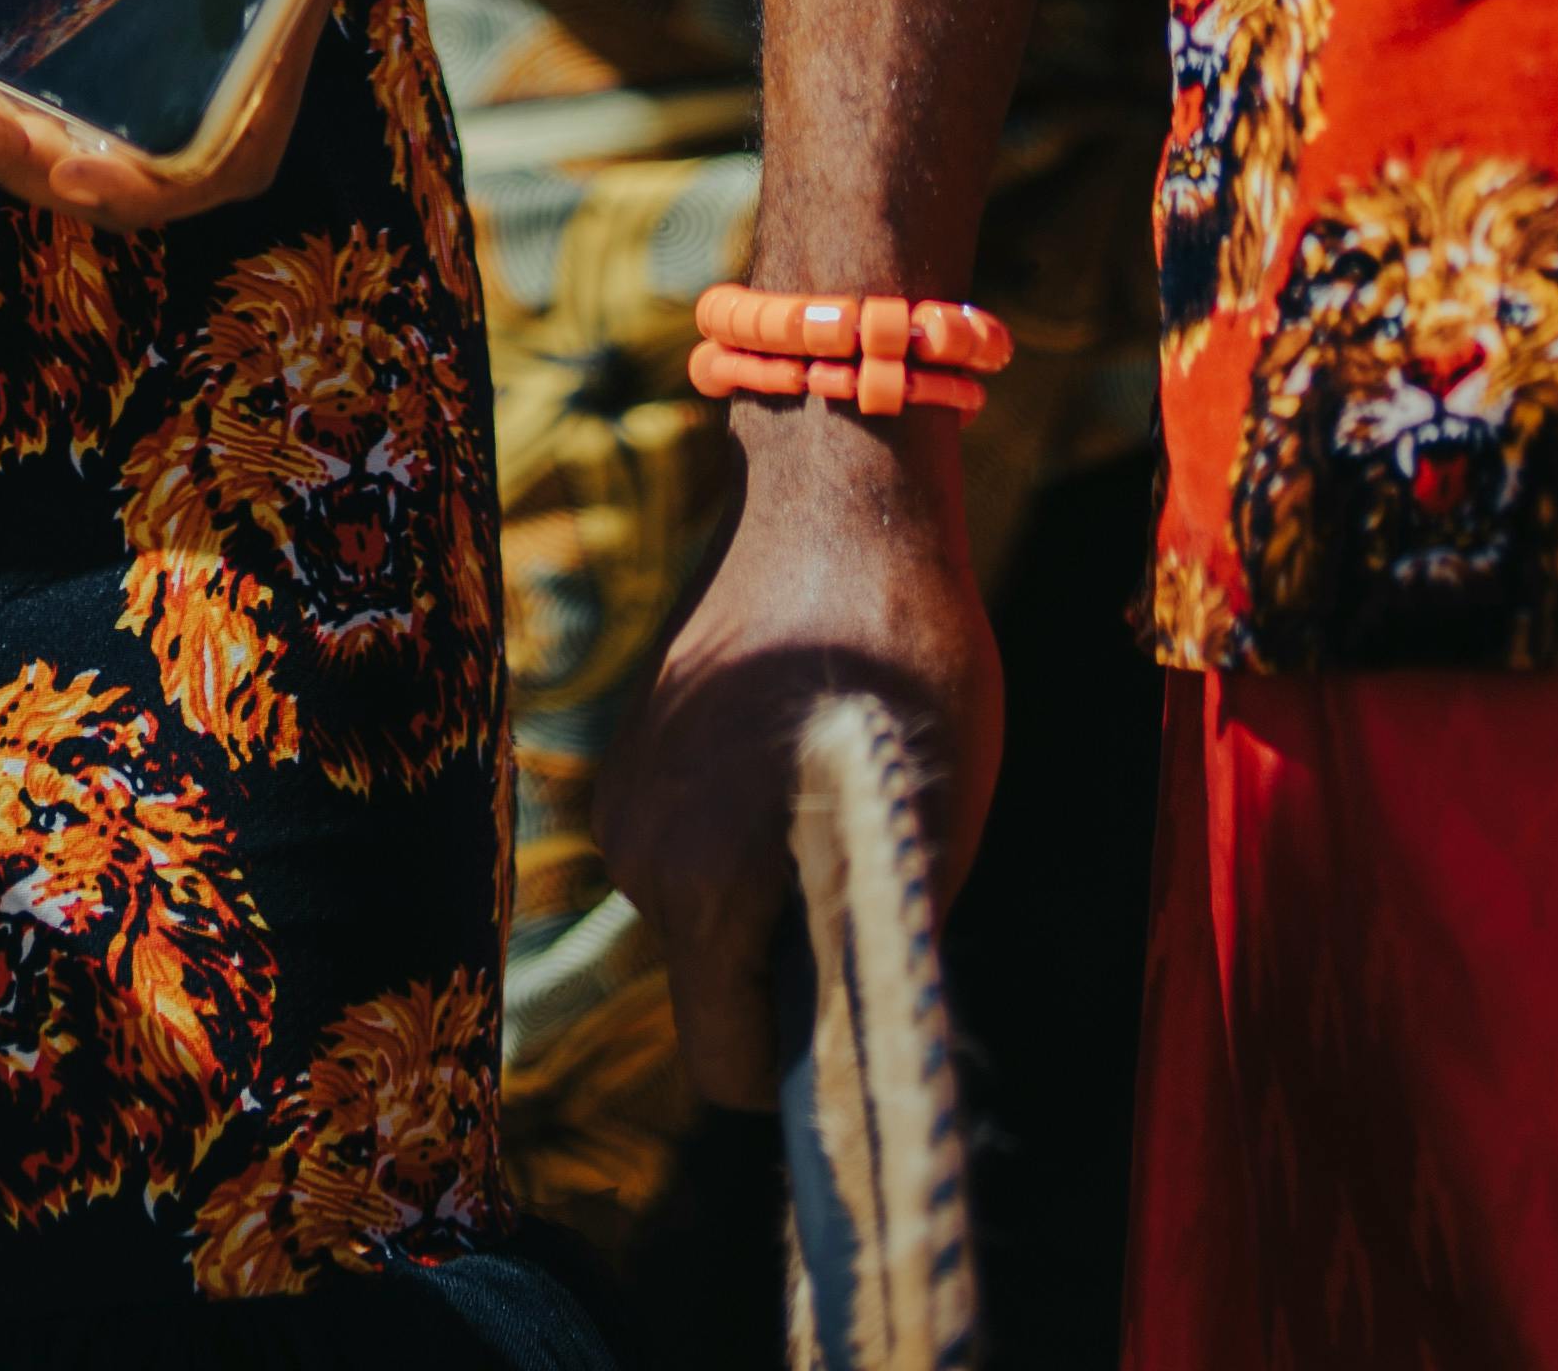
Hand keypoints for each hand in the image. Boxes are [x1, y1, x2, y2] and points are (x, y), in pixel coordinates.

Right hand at [597, 418, 1002, 1112]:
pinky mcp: (633, 752)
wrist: (834, 490)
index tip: (863, 1007)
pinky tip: (795, 750)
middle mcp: (640, 854)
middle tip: (869, 869)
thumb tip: (846, 1035)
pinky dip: (741, 834)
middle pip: (718, 991)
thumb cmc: (906, 656)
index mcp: (706, 886)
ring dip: (766, 891)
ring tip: (836, 789)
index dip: (805, 1066)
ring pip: (706, 919)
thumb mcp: (931, 825)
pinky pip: (691, 850)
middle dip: (789, 964)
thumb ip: (872, 948)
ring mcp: (626, 797)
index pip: (732, 1066)